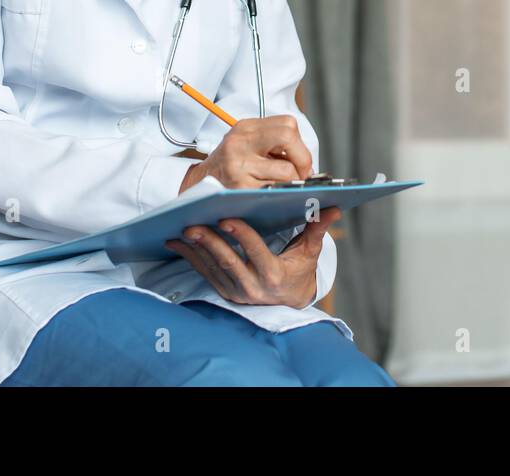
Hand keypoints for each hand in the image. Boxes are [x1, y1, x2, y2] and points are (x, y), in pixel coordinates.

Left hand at [165, 207, 342, 308]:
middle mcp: (252, 286)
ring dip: (195, 249)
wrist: (289, 302)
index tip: (227, 218)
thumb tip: (333, 207)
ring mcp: (236, 291)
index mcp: (273, 274)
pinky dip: (190, 257)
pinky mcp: (224, 292)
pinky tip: (177, 243)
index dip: (241, 236)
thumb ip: (316, 229)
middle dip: (209, 242)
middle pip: (227, 261)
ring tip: (181, 230)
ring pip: (212, 268)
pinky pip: (204, 273)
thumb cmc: (298, 271)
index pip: (255, 252)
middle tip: (192, 225)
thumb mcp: (309, 252)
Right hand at [177, 115, 312, 193]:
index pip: (288, 125)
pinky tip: (272, 197)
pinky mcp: (240, 189)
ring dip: (292, 184)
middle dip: (302, 160)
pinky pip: (275, 192)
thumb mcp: (247, 145)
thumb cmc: (230, 167)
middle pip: (288, 137)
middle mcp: (240, 142)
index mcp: (246, 128)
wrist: (198, 188)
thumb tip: (308, 166)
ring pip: (286, 172)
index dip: (300, 146)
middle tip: (300, 175)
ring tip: (282, 188)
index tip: (299, 161)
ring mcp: (239, 166)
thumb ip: (274, 145)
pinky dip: (280, 196)